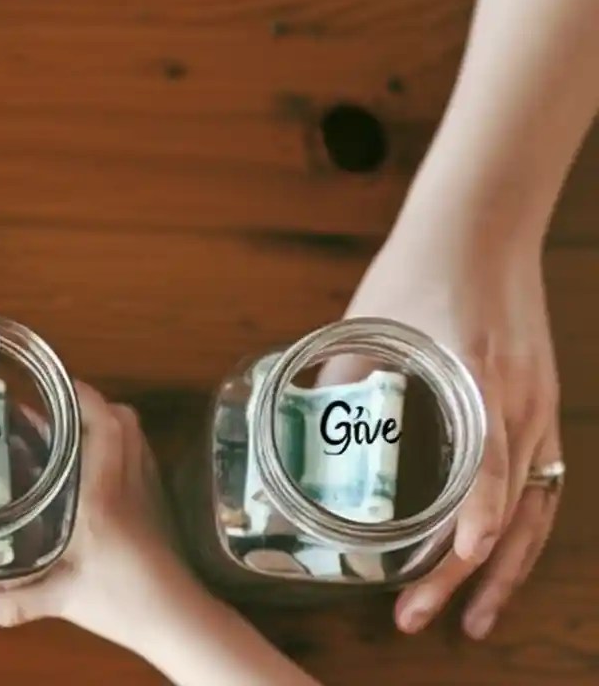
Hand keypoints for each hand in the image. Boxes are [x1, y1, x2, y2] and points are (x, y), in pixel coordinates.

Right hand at [0, 382, 318, 684]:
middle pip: (118, 416)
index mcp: (101, 491)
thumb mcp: (59, 599)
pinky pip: (138, 451)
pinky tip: (90, 462)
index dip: (76, 393)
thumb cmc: (122, 602)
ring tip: (65, 427)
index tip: (45, 384)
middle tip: (47, 408)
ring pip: (132, 431)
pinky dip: (116, 441)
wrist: (176, 619)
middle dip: (84, 401)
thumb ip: (7, 602)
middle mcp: (126, 478)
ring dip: (102, 418)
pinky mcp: (154, 500)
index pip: (99, 421)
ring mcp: (146, 486)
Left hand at [326, 226, 561, 639]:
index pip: (492, 459)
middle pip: (509, 506)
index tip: (463, 556)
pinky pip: (541, 485)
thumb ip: (343, 381)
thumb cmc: (419, 270)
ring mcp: (537, 407)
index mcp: (478, 376)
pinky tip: (496, 565)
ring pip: (534, 510)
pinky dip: (521, 533)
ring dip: (504, 571)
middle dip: (465, 573)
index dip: (479, 512)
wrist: (480, 225)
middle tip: (419, 616)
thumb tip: (305, 433)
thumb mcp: (368, 324)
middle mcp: (518, 400)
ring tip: (471, 621)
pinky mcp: (540, 408)